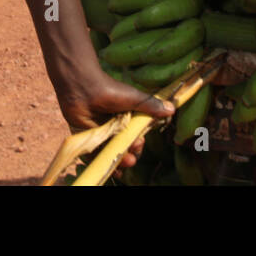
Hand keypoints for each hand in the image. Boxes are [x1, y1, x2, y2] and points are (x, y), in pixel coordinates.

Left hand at [54, 68, 174, 170]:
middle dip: (130, 154)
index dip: (138, 143)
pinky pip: (94, 153)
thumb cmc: (110, 89)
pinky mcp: (87, 137)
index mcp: (127, 118)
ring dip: (117, 161)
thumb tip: (172, 109)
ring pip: (111, 152)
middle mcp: (115, 127)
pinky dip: (100, 161)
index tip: (139, 143)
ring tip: (122, 166)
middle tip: (131, 158)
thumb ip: (151, 106)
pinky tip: (106, 168)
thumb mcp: (134, 99)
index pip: (135, 136)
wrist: (84, 87)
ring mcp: (101, 132)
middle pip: (124, 147)